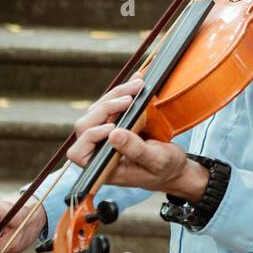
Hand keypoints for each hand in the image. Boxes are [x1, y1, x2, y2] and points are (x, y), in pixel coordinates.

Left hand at [66, 77, 192, 194]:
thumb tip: (114, 134)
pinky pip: (110, 106)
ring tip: (136, 87)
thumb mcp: (157, 161)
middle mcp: (100, 152)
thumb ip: (136, 150)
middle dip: (106, 108)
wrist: (173, 164)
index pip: (79, 153)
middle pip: (86, 126)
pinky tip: (135, 82)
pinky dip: (121, 93)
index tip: (114, 126)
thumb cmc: (165, 169)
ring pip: (96, 111)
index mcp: (105, 167)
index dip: (90, 136)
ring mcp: (106, 136)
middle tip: (129, 100)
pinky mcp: (115, 124)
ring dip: (114, 96)